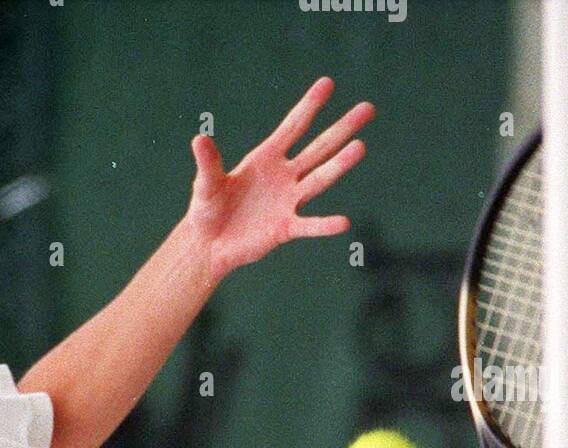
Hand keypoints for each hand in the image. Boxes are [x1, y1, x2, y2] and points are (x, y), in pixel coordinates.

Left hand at [185, 76, 373, 280]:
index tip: (328, 83)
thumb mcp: (206, 184)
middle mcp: (284, 176)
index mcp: (266, 158)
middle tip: (367, 108)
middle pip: (318, 148)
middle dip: (342, 129)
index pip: (293, 127)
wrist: (209, 244)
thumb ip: (208, 164)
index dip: (309, 105)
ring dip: (339, 165)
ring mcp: (288, 201)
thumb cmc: (208, 209)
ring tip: (360, 146)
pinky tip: (343, 223)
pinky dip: (324, 225)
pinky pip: (309, 225)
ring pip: (319, 180)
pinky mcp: (285, 228)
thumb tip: (199, 139)